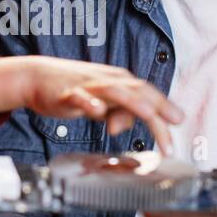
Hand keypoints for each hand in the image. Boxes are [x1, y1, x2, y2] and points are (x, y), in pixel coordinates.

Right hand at [0, 56, 183, 153]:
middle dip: (156, 113)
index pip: (148, 93)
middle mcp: (108, 80)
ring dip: (132, 104)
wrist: (37, 78)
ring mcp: (88, 85)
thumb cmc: (73, 90)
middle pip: (138, 93)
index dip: (164, 106)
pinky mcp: (67, 92)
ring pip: (115, 91)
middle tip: (167, 139)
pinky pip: (80, 97)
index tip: (179, 122)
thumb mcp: (101, 104)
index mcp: (119, 82)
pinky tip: (97, 111)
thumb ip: (116, 114)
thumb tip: (125, 127)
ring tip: (148, 115)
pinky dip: (89, 102)